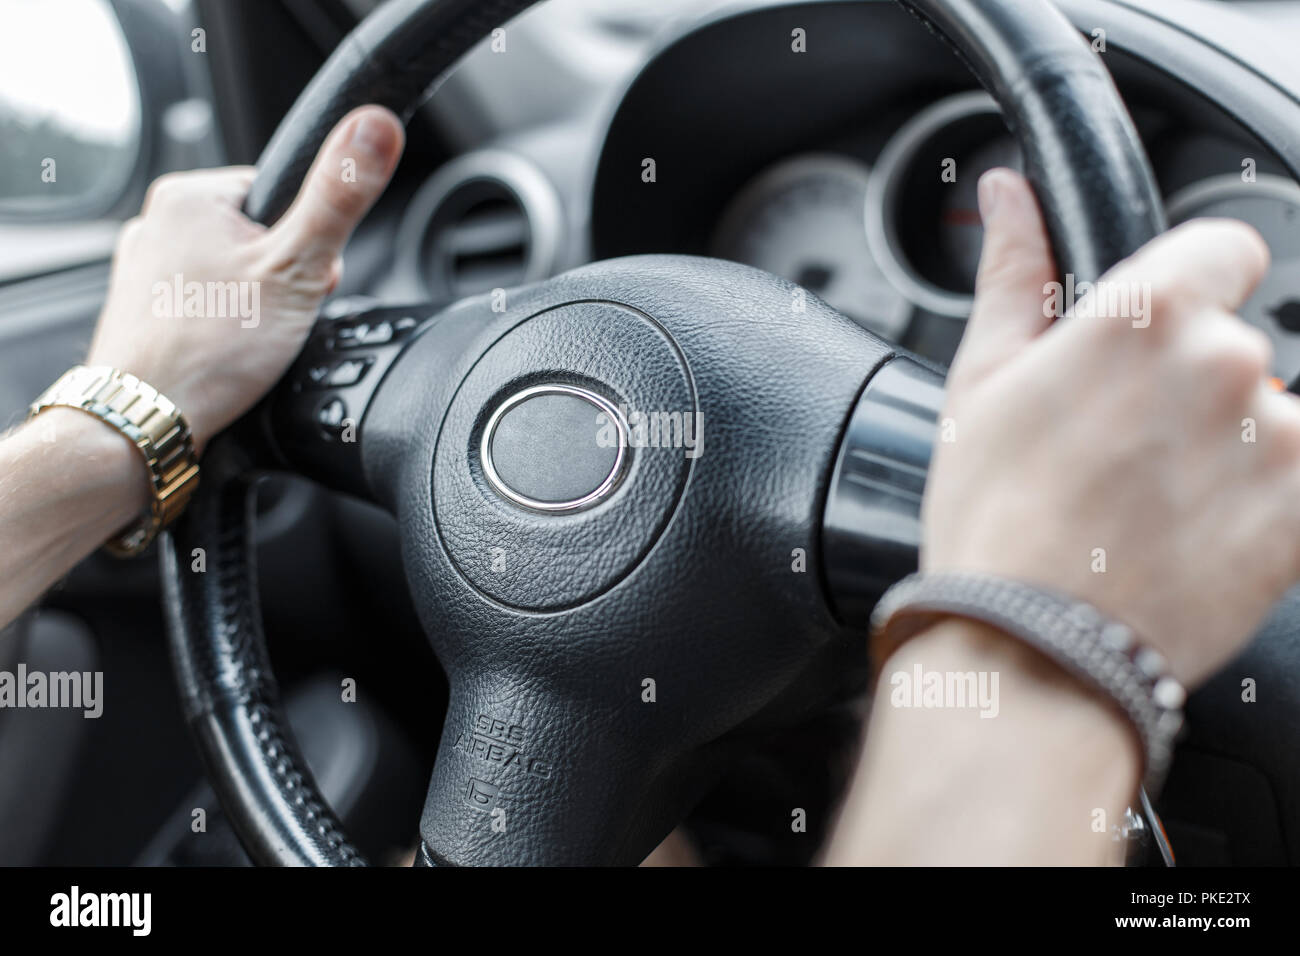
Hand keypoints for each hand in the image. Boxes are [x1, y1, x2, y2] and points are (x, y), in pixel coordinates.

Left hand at [85, 106, 404, 453]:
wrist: (145, 419)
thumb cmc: (210, 350)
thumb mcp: (296, 267)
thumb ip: (339, 198)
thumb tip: (375, 128)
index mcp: (190, 194)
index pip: (282, 197)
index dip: (308, 245)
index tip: (300, 283)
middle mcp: (156, 221)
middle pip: (261, 238)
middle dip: (282, 281)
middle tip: (275, 319)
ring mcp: (144, 267)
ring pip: (234, 276)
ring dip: (255, 307)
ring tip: (246, 341)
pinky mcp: (143, 309)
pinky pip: (205, 305)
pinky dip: (223, 328)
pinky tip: (224, 353)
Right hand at [922, 167, 1295, 686]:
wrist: (1031, 647)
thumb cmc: (994, 518)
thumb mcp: (981, 383)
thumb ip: (1014, 274)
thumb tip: (1007, 194)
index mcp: (1145, 314)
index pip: (1227, 248)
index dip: (1193, 290)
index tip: (1161, 338)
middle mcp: (1227, 362)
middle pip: (1240, 344)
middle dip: (1192, 388)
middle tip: (1125, 452)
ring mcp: (1278, 441)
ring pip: (1271, 420)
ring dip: (1229, 451)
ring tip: (1154, 508)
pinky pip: (1297, 479)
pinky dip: (1262, 504)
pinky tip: (1195, 537)